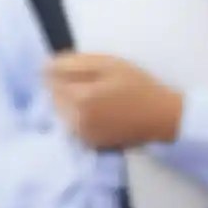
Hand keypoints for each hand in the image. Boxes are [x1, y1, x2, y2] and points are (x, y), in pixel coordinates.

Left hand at [46, 53, 183, 149]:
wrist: (162, 117)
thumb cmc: (137, 86)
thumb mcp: (108, 64)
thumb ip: (73, 63)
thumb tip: (44, 65)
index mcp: (77, 98)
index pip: (47, 78)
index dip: (62, 69)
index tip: (81, 70)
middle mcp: (73, 120)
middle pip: (51, 95)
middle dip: (64, 85)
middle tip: (93, 83)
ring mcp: (80, 135)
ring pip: (59, 110)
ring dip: (70, 101)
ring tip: (97, 97)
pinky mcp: (87, 143)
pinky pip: (70, 124)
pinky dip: (77, 115)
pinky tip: (98, 111)